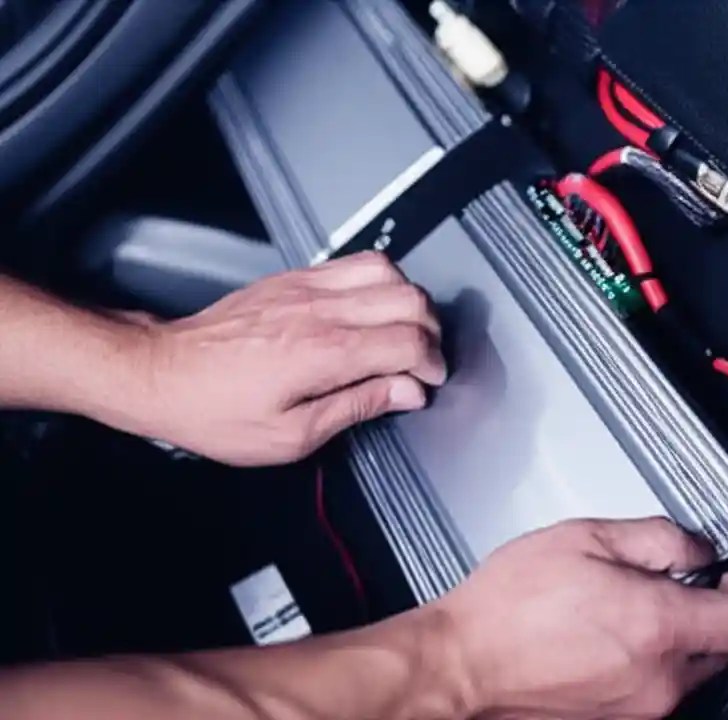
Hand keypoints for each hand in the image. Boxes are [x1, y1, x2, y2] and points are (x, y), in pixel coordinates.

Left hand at [129, 252, 444, 465]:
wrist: (162, 373)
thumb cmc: (218, 411)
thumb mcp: (292, 436)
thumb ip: (358, 407)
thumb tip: (409, 392)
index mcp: (324, 353)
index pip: (409, 341)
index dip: (433, 364)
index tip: (429, 382)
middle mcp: (321, 310)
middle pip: (410, 299)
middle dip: (431, 332)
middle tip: (423, 361)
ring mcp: (307, 286)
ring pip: (389, 270)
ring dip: (409, 301)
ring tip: (403, 332)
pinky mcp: (294, 278)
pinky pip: (356, 262)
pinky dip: (380, 283)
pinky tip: (373, 311)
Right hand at [432, 517, 727, 718]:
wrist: (459, 668)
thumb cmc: (508, 608)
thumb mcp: (586, 538)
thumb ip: (659, 538)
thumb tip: (699, 551)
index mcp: (659, 626)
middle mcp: (662, 679)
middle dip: (721, 610)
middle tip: (684, 580)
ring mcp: (643, 709)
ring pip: (697, 668)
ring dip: (683, 636)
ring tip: (630, 607)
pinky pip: (662, 687)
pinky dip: (654, 660)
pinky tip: (610, 635)